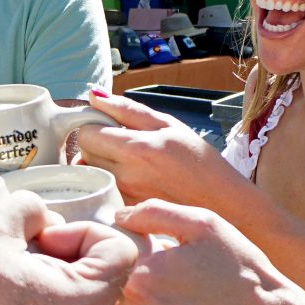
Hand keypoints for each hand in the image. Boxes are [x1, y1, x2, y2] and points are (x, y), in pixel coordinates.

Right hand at [0, 193, 134, 304]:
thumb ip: (33, 207)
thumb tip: (47, 220)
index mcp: (86, 300)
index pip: (120, 251)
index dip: (82, 233)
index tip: (42, 240)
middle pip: (99, 279)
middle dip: (65, 259)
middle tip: (18, 258)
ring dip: (52, 289)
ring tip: (8, 286)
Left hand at [70, 90, 233, 206]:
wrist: (220, 202)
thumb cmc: (198, 160)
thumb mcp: (168, 124)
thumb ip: (127, 109)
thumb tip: (94, 95)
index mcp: (137, 149)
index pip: (87, 133)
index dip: (94, 124)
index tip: (108, 124)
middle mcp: (126, 175)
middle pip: (83, 153)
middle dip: (95, 143)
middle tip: (119, 142)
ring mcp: (124, 196)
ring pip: (90, 172)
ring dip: (99, 162)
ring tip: (126, 160)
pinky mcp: (126, 210)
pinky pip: (101, 188)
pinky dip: (107, 179)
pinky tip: (129, 177)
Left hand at [111, 200, 288, 304]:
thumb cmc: (241, 271)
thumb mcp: (201, 224)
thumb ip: (152, 213)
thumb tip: (119, 218)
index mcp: (139, 280)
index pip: (109, 261)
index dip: (129, 254)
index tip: (152, 253)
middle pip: (113, 293)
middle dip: (132, 282)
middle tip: (169, 276)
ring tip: (179, 298)